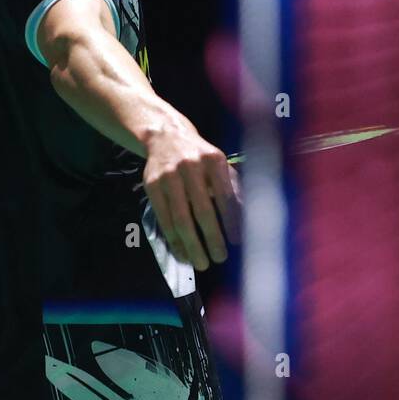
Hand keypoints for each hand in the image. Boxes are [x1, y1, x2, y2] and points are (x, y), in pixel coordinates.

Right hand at [143, 118, 241, 269]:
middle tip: (220, 258)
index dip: (231, 221)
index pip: (225, 196)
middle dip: (212, 238)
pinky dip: (173, 239)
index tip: (237, 242)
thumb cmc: (201, 157)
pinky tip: (181, 252)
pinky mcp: (152, 185)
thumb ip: (234, 189)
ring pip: (181, 218)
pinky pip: (163, 218)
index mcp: (214, 160)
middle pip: (203, 210)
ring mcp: (169, 176)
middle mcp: (191, 166)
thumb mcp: (220, 165)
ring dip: (191, 245)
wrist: (167, 137)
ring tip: (201, 262)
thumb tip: (246, 221)